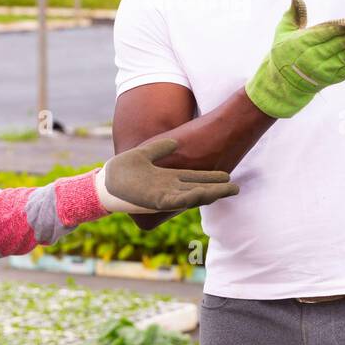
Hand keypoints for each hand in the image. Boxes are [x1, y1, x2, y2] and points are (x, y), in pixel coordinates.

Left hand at [97, 139, 238, 213]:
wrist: (108, 182)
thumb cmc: (123, 169)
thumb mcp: (144, 152)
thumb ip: (159, 147)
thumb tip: (174, 142)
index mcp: (169, 177)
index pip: (196, 177)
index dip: (211, 178)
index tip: (227, 175)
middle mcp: (171, 188)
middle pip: (200, 187)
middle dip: (217, 187)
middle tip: (237, 187)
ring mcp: (164, 195)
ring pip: (193, 195)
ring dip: (211, 193)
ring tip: (231, 190)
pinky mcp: (155, 201)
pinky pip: (177, 200)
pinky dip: (191, 197)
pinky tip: (205, 194)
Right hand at [244, 0, 344, 117]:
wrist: (285, 84)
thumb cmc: (284, 53)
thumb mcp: (283, 32)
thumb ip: (293, 13)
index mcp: (301, 44)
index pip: (325, 34)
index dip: (342, 28)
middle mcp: (314, 58)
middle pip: (342, 43)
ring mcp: (326, 69)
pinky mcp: (336, 76)